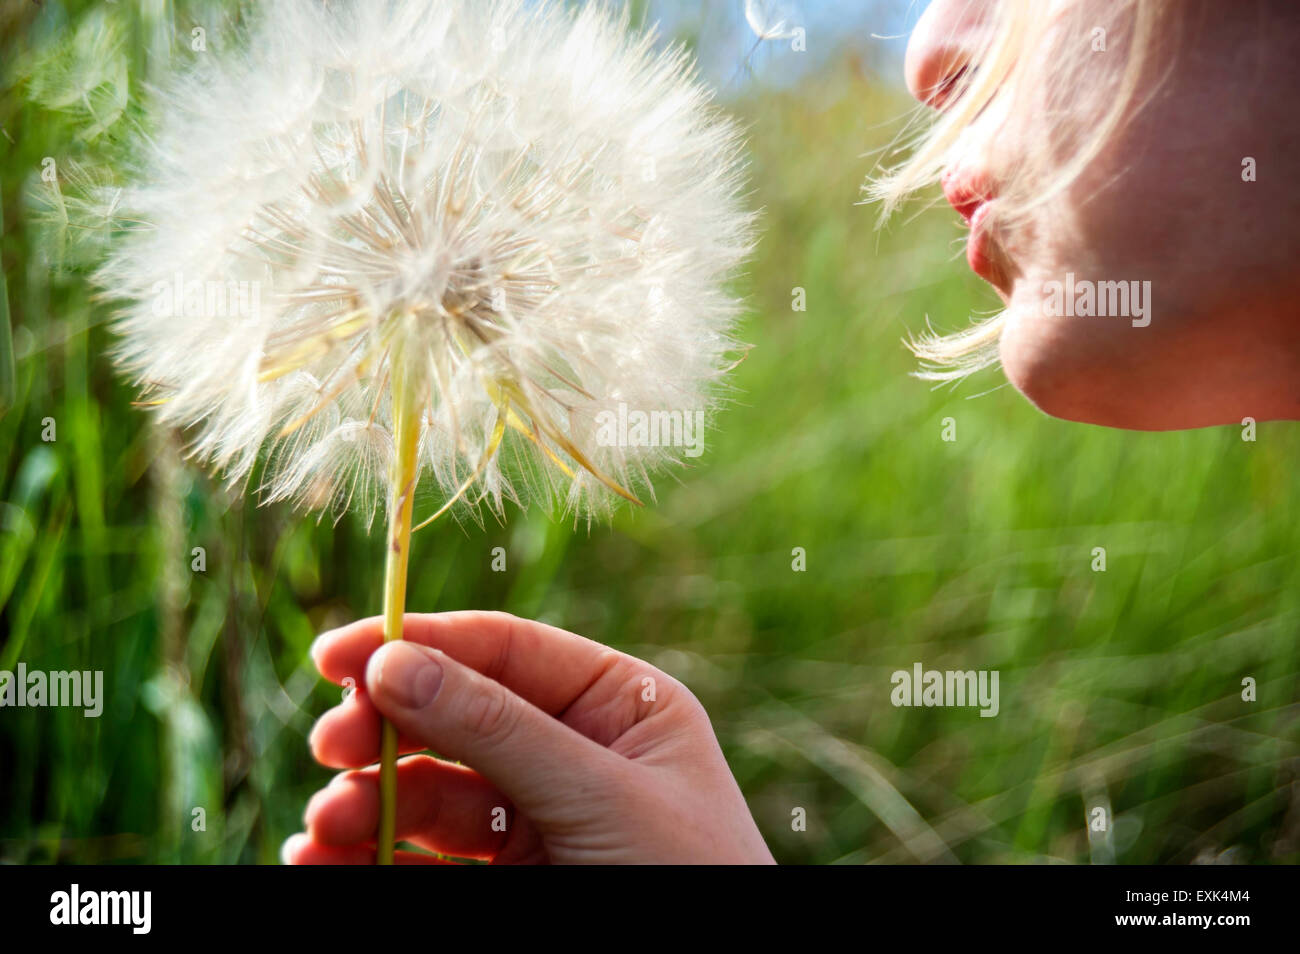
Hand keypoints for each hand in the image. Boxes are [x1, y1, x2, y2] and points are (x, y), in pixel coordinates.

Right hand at [282, 611, 773, 863]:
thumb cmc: (688, 876)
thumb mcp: (599, 794)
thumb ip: (498, 729)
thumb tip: (395, 663)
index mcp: (618, 703)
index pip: (505, 650)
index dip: (420, 643)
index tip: (336, 655)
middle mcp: (573, 750)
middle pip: (456, 715)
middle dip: (386, 727)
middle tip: (331, 746)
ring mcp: (538, 816)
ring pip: (431, 790)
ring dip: (369, 801)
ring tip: (325, 829)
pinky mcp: (512, 877)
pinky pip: (429, 855)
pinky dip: (377, 855)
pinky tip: (327, 861)